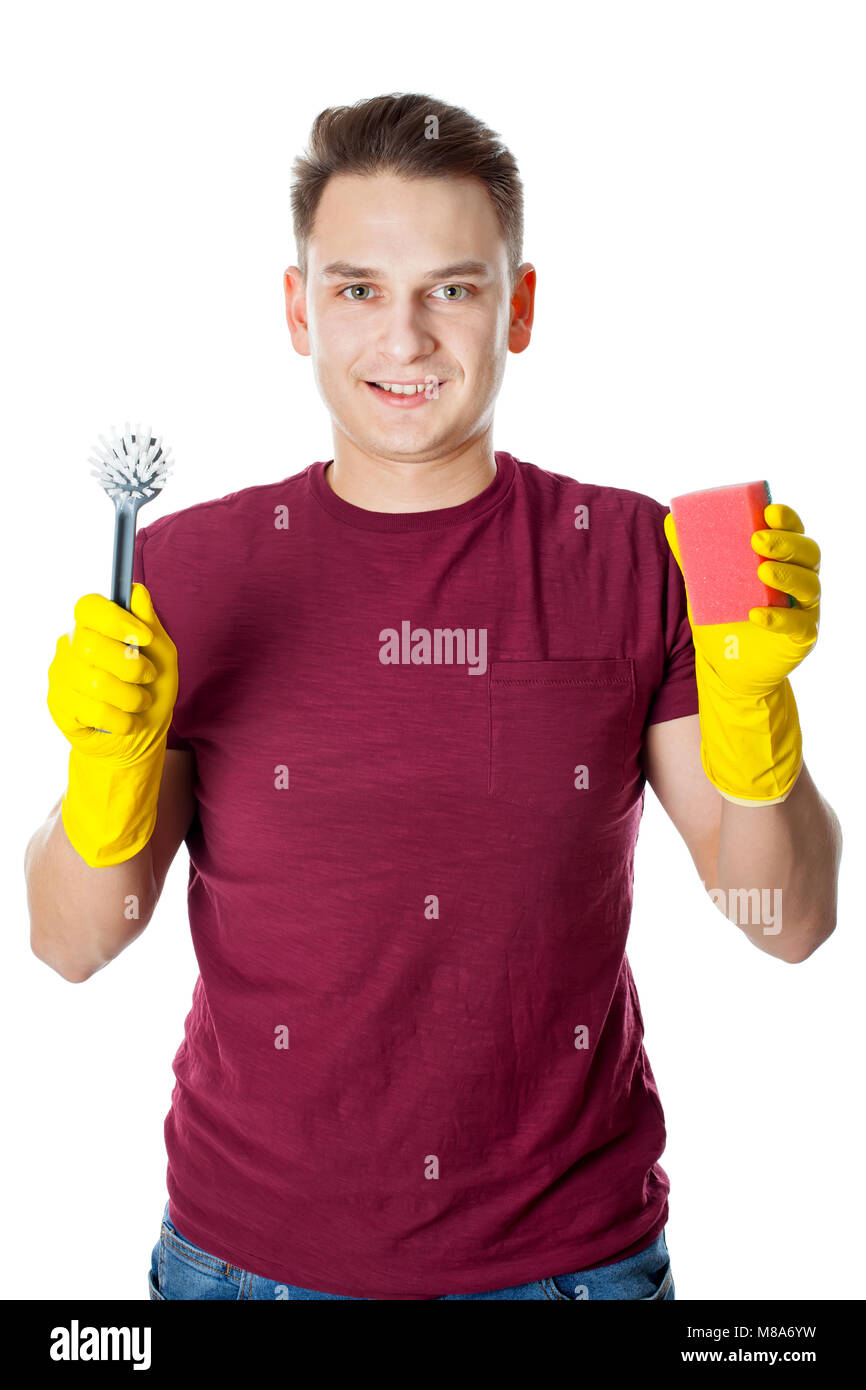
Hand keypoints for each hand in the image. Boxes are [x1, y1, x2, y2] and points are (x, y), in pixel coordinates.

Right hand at [47, 583, 178, 765]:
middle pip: (90, 644)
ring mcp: (60, 675)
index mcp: (94, 626)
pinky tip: (128, 721)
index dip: (115, 620)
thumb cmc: (150, 690)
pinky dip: (122, 719)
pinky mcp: (59, 705)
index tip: (143, 637)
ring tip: (141, 702)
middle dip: (131, 665)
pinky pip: (93, 710)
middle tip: (149, 677)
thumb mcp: (163, 657)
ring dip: (131, 696)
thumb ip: (150, 624)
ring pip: (93, 681)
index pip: (88, 607)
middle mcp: (71, 645)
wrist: (139, 737)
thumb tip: (137, 590)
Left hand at [664, 502, 820, 698]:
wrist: (727, 666)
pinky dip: (780, 618)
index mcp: (781, 558)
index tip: (770, 511)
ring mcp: (804, 608)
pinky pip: (799, 624)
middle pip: (808, 554)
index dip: (787, 519)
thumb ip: (693, 553)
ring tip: (762, 572)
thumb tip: (671, 520)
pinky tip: (757, 614)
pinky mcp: (802, 637)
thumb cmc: (723, 616)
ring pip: (810, 585)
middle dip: (786, 543)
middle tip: (757, 540)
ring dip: (787, 576)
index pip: (792, 531)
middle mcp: (799, 579)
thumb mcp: (704, 583)